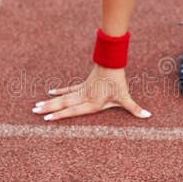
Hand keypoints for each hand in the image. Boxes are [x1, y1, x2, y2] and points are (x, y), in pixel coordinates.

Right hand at [32, 65, 151, 121]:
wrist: (112, 62)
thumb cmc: (118, 81)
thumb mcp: (125, 97)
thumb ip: (135, 108)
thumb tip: (148, 116)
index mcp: (91, 103)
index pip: (72, 111)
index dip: (60, 116)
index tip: (47, 119)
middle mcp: (83, 97)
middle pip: (63, 104)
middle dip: (49, 109)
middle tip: (35, 112)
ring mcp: (81, 90)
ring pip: (63, 97)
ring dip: (50, 102)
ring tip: (36, 106)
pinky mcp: (83, 84)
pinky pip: (69, 89)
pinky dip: (60, 91)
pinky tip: (50, 93)